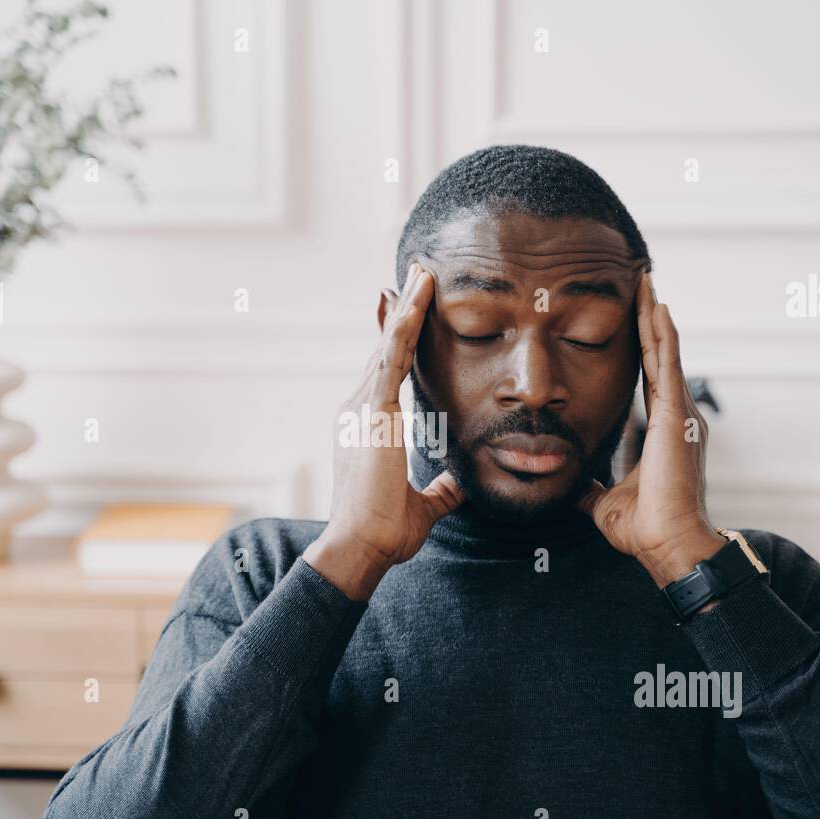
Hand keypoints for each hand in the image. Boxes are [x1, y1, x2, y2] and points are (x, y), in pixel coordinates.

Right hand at [303, 262, 464, 599]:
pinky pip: (391, 356)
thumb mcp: (424, 504)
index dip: (396, 340)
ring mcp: (362, 407)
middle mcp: (359, 410)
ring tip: (423, 271)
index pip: (385, 373)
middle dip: (402, 311)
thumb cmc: (385, 532)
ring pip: (387, 345)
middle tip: (418, 274)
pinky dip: (405, 323)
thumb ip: (442, 488)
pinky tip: (419, 296)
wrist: (361, 546)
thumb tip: (460, 484)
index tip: (405, 310)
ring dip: (407, 306)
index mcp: (367, 427)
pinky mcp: (373, 410)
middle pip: (384, 350)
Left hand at [576, 273, 726, 587]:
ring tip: (647, 283)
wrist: (665, 544)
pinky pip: (667, 365)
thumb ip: (589, 487)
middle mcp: (675, 414)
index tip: (632, 317)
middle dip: (649, 319)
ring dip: (654, 316)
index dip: (640, 345)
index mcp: (661, 429)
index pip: (647, 376)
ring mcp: (679, 412)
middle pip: (658, 354)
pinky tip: (658, 309)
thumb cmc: (643, 527)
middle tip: (643, 284)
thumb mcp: (603, 500)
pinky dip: (662, 335)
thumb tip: (568, 484)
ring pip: (664, 351)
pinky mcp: (676, 415)